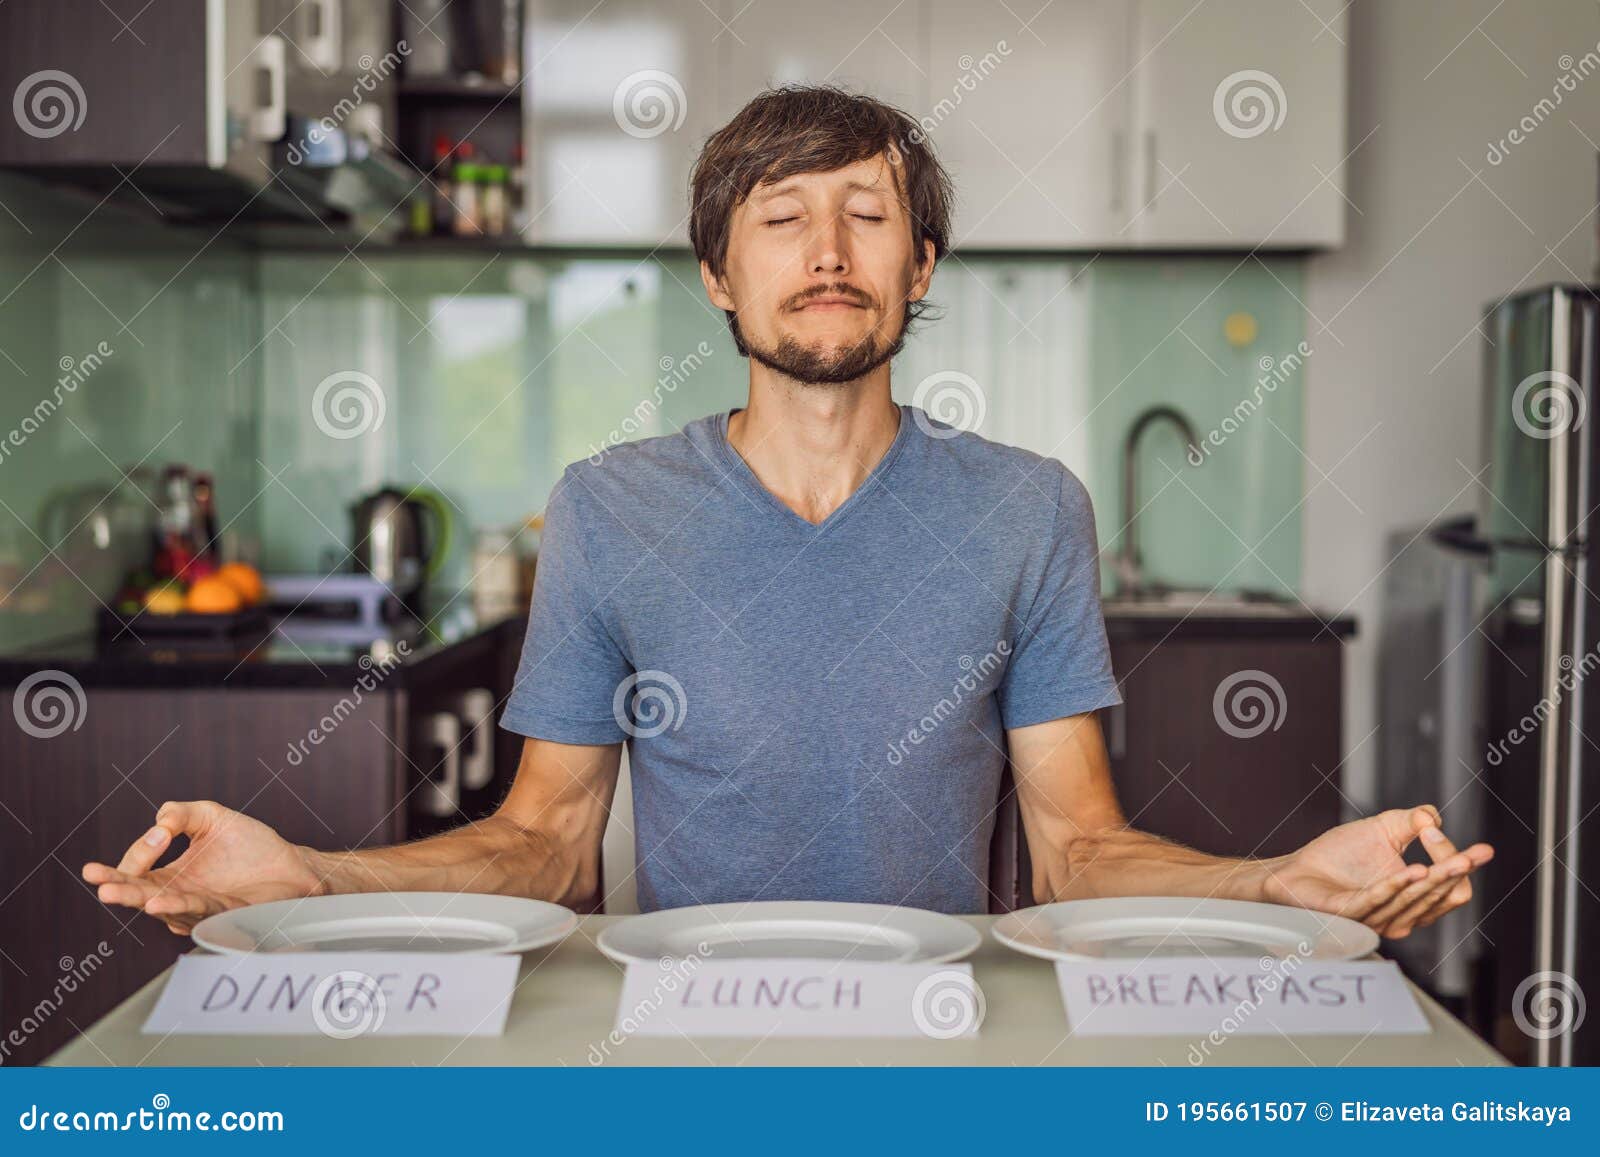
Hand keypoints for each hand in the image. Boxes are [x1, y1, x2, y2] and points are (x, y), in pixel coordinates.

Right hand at [82, 800, 322, 934]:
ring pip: (163, 905)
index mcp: (170, 875)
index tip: (158, 835)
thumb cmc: (251, 845)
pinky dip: (175, 908)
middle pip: (140, 893)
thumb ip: (180, 814)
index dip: (137, 855)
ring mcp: (199, 909)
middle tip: (97, 881)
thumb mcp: (211, 817)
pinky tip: (158, 904)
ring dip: (140, 899)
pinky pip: (196, 912)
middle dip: (117, 887)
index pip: (137, 870)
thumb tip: (157, 823)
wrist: (290, 865)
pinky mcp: (223, 915)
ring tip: (115, 892)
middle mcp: (178, 896)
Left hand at [1260, 805, 1492, 938]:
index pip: (1451, 887)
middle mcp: (1401, 914)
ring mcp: (1376, 917)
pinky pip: (1378, 899)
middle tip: (1473, 855)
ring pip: (1414, 900)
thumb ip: (1411, 821)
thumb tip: (1433, 817)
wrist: (1297, 870)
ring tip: (1453, 861)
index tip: (1464, 840)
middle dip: (1457, 874)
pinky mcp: (1350, 913)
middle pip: (1440, 897)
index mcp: (1414, 898)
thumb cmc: (1339, 856)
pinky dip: (1397, 884)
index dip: (1460, 863)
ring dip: (1435, 880)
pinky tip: (1415, 870)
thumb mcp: (1382, 829)